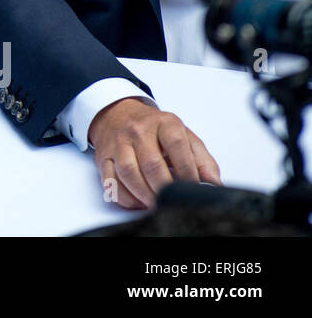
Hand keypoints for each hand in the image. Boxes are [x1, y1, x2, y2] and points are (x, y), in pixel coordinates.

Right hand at [89, 98, 220, 209]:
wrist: (118, 114)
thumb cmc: (155, 130)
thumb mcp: (183, 135)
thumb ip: (202, 159)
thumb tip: (214, 185)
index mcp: (163, 123)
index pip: (176, 145)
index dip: (187, 170)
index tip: (193, 187)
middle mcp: (138, 130)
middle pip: (151, 163)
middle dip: (164, 188)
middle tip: (173, 201)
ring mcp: (118, 143)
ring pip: (128, 172)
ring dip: (144, 194)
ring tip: (156, 204)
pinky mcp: (102, 156)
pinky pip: (110, 180)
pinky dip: (125, 196)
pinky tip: (138, 201)